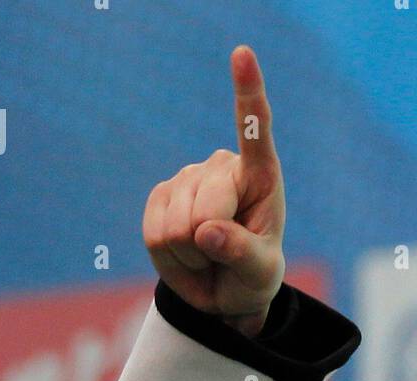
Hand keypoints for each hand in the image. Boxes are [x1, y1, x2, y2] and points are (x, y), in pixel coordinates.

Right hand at [142, 44, 285, 335]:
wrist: (222, 290)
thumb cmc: (253, 275)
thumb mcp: (260, 273)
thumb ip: (242, 253)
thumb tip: (207, 232)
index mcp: (260, 176)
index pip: (255, 132)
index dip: (247, 94)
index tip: (242, 54)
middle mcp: (222, 167)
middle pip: (206, 211)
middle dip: (214, 245)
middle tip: (226, 254)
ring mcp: (187, 179)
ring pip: (179, 228)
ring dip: (194, 254)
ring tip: (210, 254)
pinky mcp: (159, 197)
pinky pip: (156, 234)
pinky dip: (172, 256)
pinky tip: (188, 252)